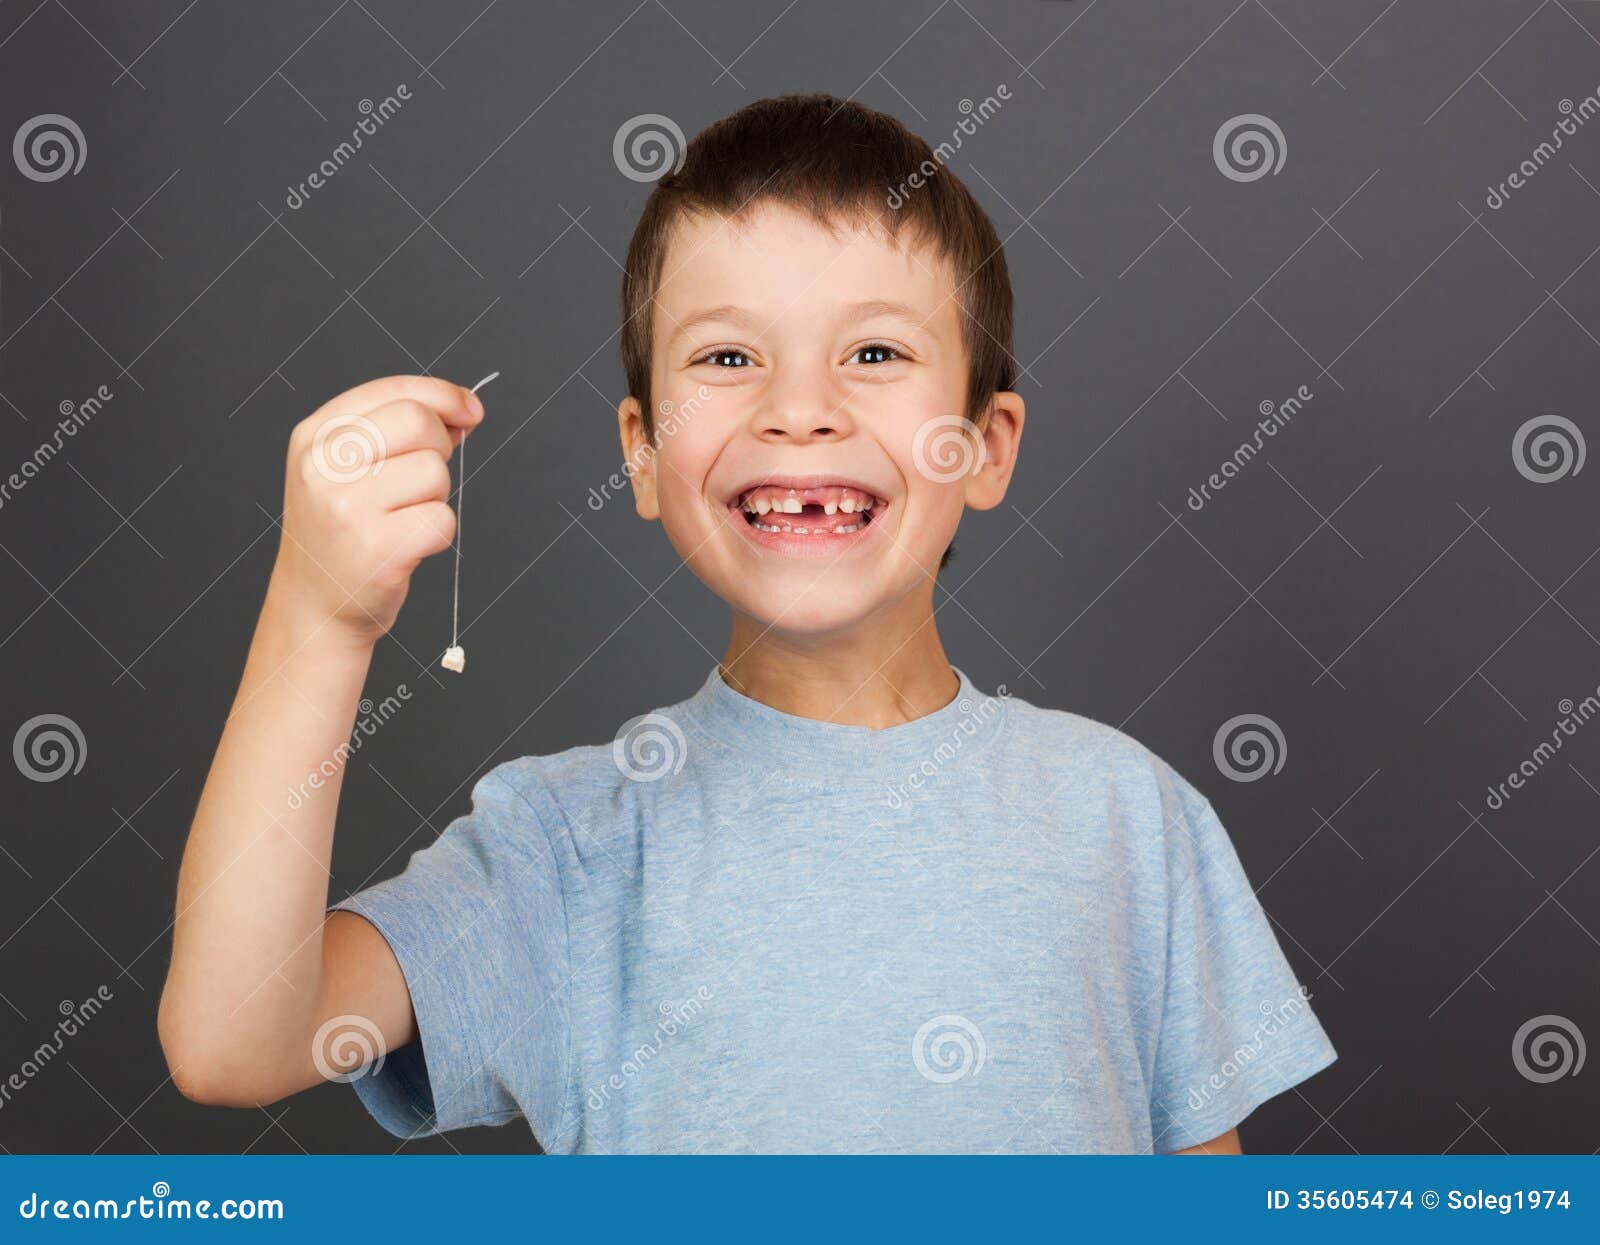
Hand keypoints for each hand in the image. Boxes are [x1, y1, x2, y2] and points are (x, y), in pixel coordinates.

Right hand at [269, 375, 484, 644]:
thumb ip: (399, 431)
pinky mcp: (378, 548)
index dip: (443, 396)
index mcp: (315, 436)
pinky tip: (407, 545)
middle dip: (438, 447)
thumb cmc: (343, 533)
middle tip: (421, 480)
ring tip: (402, 518)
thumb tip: (465, 409)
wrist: (314, 606)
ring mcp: (347, 507)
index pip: (394, 392)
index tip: (470, 410)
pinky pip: (442, 519)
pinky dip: (437, 533)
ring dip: (436, 496)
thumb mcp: (349, 469)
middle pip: (419, 421)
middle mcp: (323, 466)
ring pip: (435, 472)